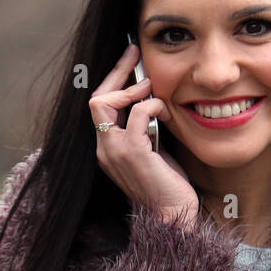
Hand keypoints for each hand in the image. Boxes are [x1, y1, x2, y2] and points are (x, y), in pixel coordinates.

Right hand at [89, 42, 199, 226]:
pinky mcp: (133, 151)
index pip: (99, 107)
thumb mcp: (152, 151)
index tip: (129, 61)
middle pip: (96, 99)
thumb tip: (151, 101)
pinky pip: (139, 112)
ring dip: (134, 89)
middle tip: (134, 53)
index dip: (112, 81)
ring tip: (154, 90)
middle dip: (116, 71)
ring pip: (107, 102)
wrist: (173, 217)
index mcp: (106, 149)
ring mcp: (115, 151)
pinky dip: (154, 106)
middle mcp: (104, 149)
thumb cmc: (167, 187)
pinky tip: (168, 114)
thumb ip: (145, 129)